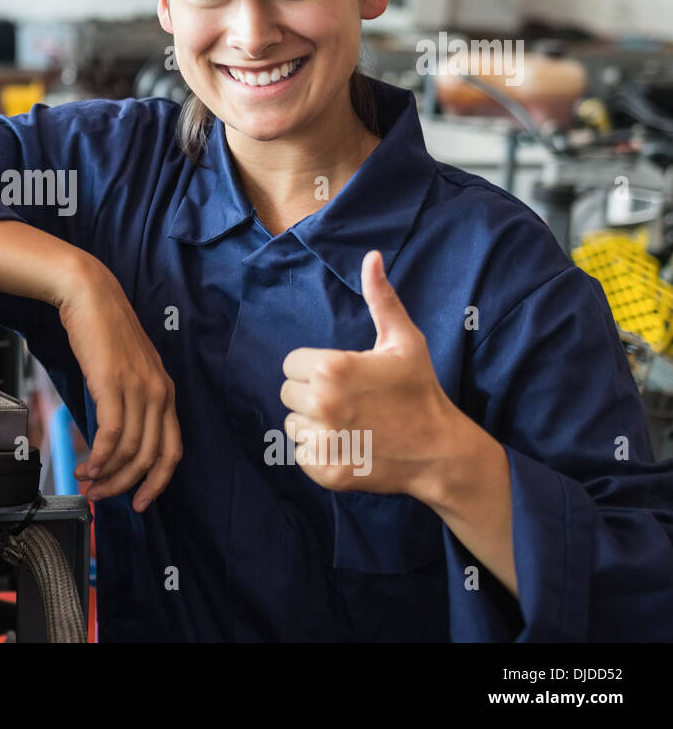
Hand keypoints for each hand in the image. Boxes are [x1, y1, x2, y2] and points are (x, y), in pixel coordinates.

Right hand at [57, 258, 182, 512]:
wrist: (90, 295)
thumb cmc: (103, 331)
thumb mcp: (127, 370)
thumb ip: (130, 400)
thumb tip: (114, 437)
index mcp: (166, 392)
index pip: (172, 451)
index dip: (157, 483)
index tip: (139, 501)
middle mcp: (159, 393)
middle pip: (150, 458)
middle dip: (124, 485)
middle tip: (101, 495)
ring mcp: (138, 388)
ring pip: (129, 450)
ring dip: (106, 473)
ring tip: (85, 480)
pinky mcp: (113, 382)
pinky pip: (111, 433)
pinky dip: (99, 456)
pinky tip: (86, 464)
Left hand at [279, 249, 457, 495]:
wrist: (440, 450)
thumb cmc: (419, 391)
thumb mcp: (404, 341)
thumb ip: (380, 299)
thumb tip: (371, 257)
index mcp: (333, 369)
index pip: (291, 364)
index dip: (314, 369)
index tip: (342, 377)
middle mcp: (322, 404)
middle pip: (287, 394)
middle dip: (311, 395)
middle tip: (348, 401)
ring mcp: (324, 441)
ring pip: (292, 425)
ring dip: (313, 425)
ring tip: (349, 423)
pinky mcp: (326, 471)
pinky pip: (301, 456)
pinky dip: (319, 453)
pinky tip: (349, 446)